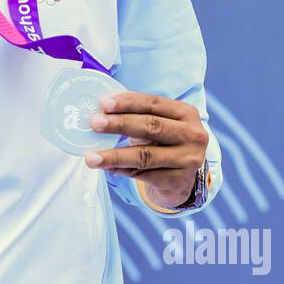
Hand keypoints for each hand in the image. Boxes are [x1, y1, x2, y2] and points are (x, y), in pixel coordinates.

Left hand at [84, 91, 208, 209]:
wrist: (182, 180)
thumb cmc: (164, 144)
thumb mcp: (159, 125)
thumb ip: (137, 116)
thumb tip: (100, 113)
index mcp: (185, 113)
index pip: (154, 103)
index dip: (128, 102)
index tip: (104, 104)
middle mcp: (192, 135)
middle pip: (151, 126)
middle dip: (119, 124)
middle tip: (95, 123)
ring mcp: (187, 160)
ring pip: (145, 156)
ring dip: (114, 155)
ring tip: (91, 157)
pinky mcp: (177, 181)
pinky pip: (142, 175)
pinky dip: (120, 170)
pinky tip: (105, 167)